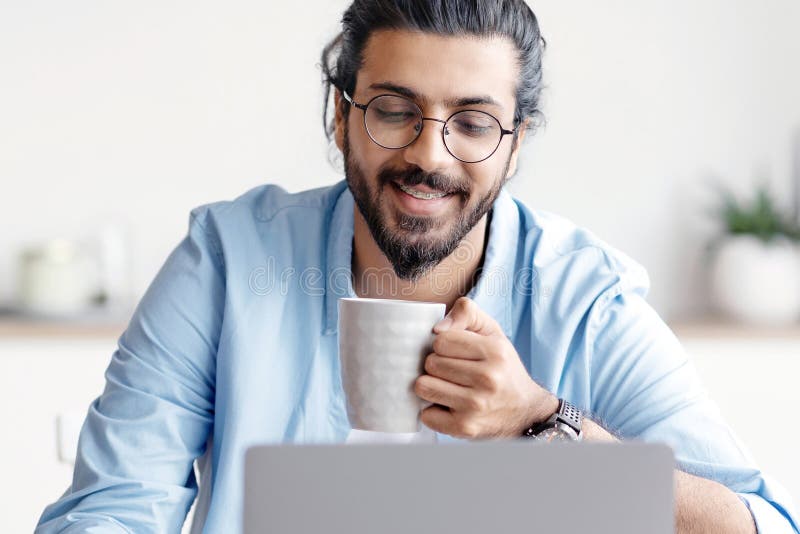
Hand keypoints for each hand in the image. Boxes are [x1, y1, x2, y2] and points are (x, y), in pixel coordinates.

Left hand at [414, 297, 558, 438]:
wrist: (526, 411)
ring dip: (432, 387)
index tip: (456, 353)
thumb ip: (467, 313)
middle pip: (430, 363)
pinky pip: (427, 415)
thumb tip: (437, 329)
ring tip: (448, 388)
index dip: (443, 345)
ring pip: (424, 387)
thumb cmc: (502, 367)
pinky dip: (434, 412)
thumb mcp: (492, 332)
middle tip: (454, 372)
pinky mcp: (465, 428)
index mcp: (495, 351)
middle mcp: (488, 379)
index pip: (441, 340)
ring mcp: (475, 406)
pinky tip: (450, 407)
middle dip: (437, 366)